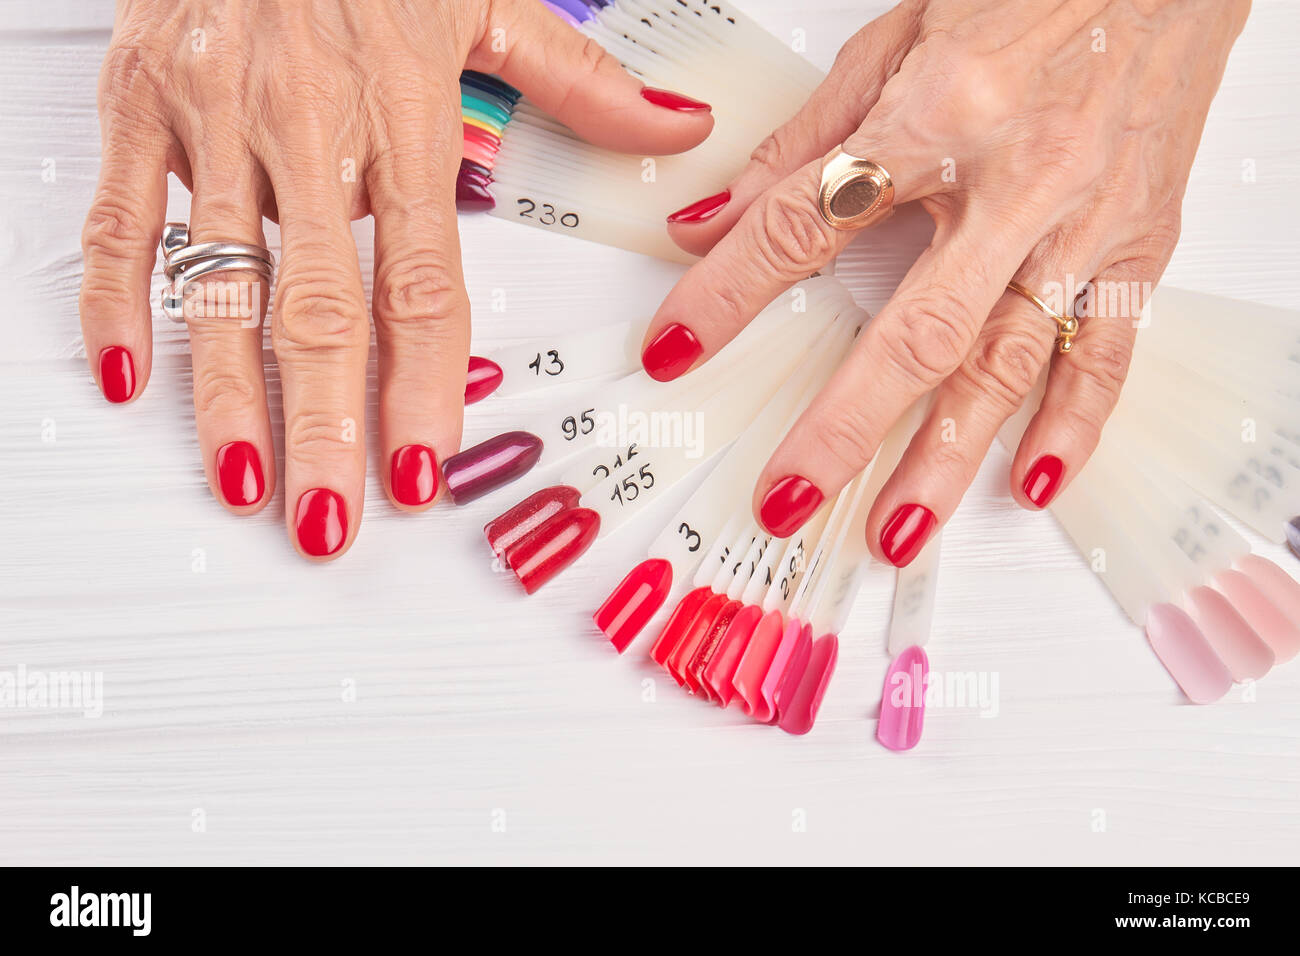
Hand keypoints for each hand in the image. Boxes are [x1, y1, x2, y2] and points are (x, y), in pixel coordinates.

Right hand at [82, 0, 711, 559]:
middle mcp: (307, 124)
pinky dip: (119, 299)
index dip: (424, 385)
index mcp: (402, 111)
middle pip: (317, 307)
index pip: (420, 281)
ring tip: (247, 480)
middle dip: (325, 426)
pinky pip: (124, 216)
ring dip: (229, 394)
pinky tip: (130, 375)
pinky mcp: (142, 100)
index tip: (424, 466)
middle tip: (333, 518)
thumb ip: (579, 79)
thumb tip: (670, 126)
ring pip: (219, 279)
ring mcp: (215, 117)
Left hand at [640, 0, 1248, 564]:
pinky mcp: (1143, 242)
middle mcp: (1018, 177)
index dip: (728, 290)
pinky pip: (1108, 351)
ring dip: (947, 458)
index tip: (675, 346)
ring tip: (895, 529)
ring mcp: (1087, 221)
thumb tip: (713, 217)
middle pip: (915, 326)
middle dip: (845, 424)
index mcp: (942, 111)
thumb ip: (803, 141)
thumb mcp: (897, 39)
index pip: (806, 223)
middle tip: (788, 496)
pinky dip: (1072, 424)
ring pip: (1010, 361)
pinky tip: (1029, 481)